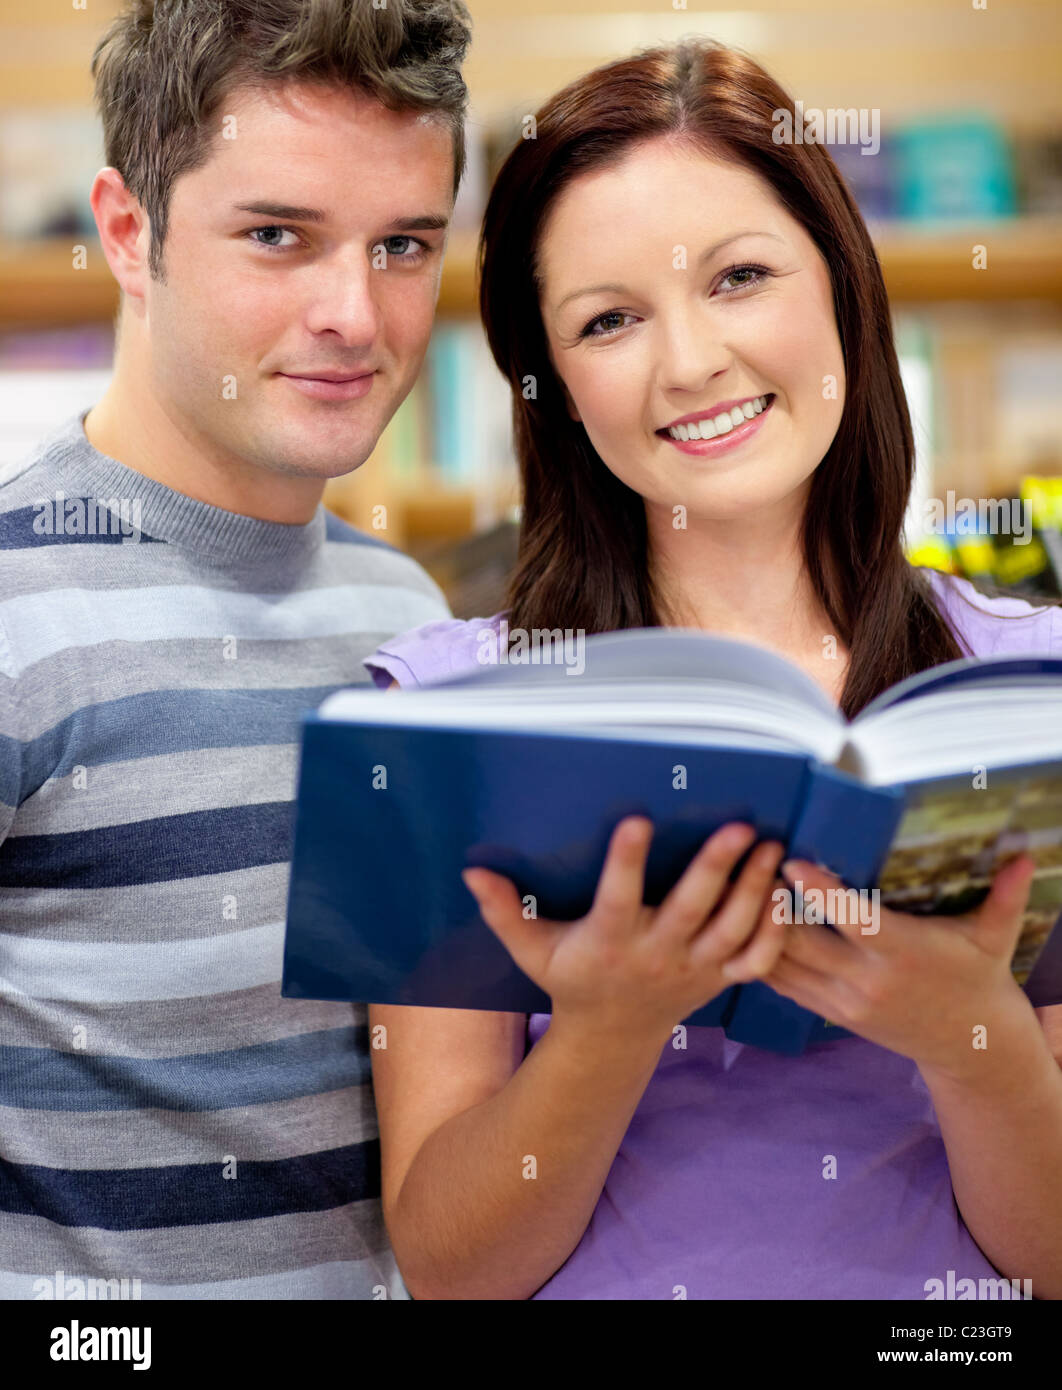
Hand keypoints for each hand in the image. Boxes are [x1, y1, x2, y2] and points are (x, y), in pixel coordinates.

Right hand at [461, 816, 787, 1038]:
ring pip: (733, 929)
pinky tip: (784, 890)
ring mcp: (694, 969)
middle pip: (692, 910)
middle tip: (737, 826)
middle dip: (716, 869)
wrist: (612, 1036)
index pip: (617, 897)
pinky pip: (756, 959)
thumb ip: (504, 911)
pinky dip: (774, 929)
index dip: (626, 860)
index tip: (637, 819)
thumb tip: (471, 871)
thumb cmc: (570, 979)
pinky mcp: (718, 978)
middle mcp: (656, 954)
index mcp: (609, 941)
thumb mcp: (531, 949)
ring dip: (755, 888)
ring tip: (770, 844)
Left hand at [762, 854, 1039, 1074]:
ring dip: (757, 929)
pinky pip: (783, 985)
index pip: (854, 920)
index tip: (792, 860)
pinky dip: (760, 956)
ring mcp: (844, 1002)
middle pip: (802, 942)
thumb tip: (1027, 855)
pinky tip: (742, 925)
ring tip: (737, 887)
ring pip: (783, 965)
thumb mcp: (994, 939)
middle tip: (748, 863)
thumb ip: (1004, 898)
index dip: (820, 891)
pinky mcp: (832, 1015)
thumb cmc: (979, 979)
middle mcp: (868, 981)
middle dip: (771, 905)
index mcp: (903, 953)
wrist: (971, 1048)